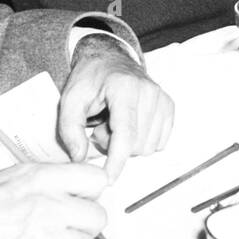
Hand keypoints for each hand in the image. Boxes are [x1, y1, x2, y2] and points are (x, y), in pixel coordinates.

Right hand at [0, 162, 107, 238]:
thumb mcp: (19, 176)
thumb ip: (53, 179)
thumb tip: (80, 187)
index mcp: (46, 178)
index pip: (97, 179)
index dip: (93, 192)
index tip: (86, 199)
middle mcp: (51, 204)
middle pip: (98, 216)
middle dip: (87, 224)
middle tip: (70, 226)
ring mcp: (47, 234)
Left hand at [59, 35, 174, 180]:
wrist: (110, 59)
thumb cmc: (91, 78)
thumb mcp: (70, 98)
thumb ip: (70, 129)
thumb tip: (79, 157)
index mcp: (124, 88)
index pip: (125, 134)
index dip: (117, 161)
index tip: (108, 179)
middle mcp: (149, 92)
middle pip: (136, 144)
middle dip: (114, 145)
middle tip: (101, 127)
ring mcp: (162, 99)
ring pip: (148, 147)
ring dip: (128, 144)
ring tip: (114, 124)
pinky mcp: (169, 106)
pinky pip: (159, 142)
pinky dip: (142, 141)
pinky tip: (130, 125)